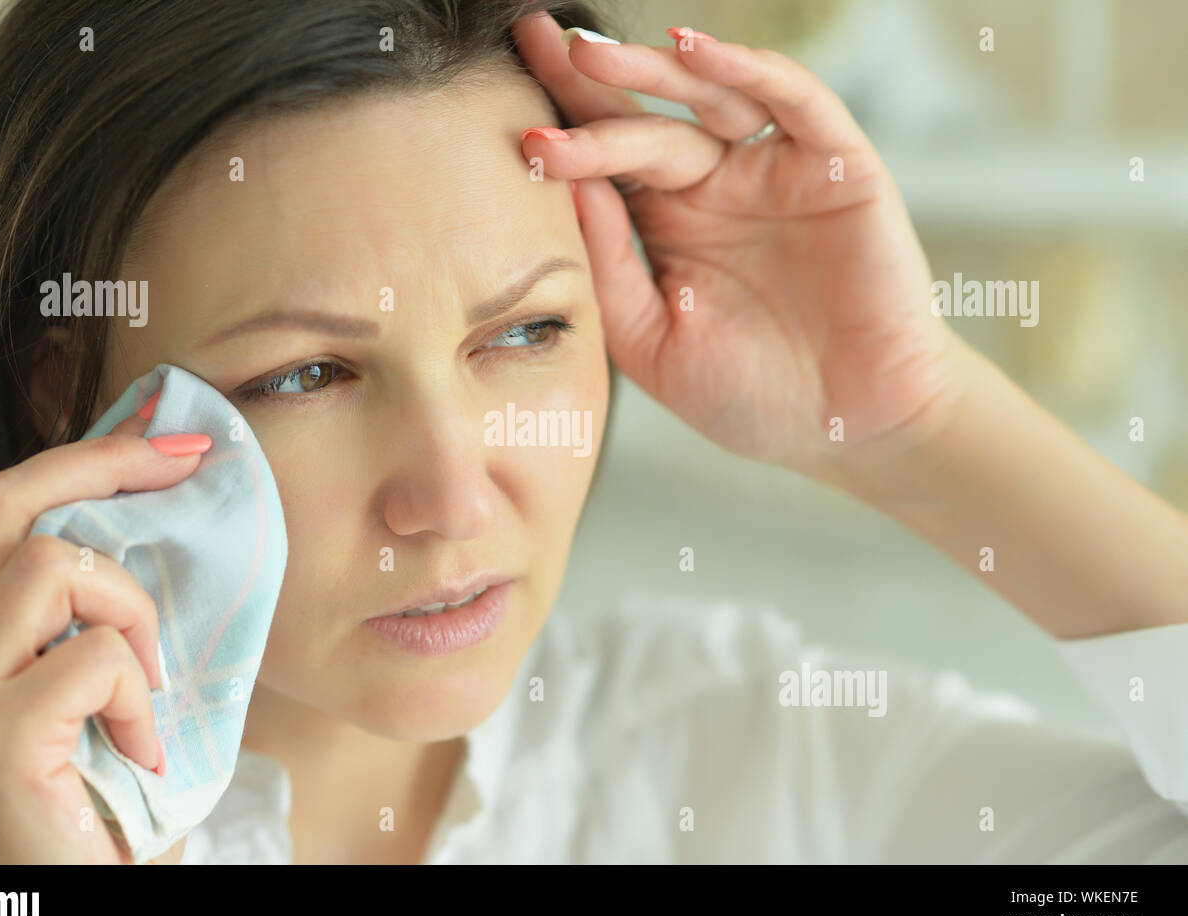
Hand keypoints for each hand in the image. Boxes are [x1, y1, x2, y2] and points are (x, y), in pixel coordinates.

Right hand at [0, 389, 206, 863]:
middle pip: (9, 501)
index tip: (168, 436)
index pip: (10, 504)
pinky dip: (140, 696)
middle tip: (187, 464)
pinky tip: (140, 746)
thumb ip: (107, 610)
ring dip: (133, 614)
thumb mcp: (106, 682)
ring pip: (57, 567)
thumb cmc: (105, 793)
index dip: (90, 454)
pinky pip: (95, 657)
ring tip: (147, 685)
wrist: (80, 898)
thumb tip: (170, 510)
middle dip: (109, 464)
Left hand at [512, 13, 966, 479]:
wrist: (853, 430)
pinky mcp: (835, 164)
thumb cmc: (755, 396)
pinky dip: (746, 69)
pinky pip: (791, 100)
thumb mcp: (653, 341)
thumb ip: (609, 268)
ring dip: (651, 70)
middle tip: (534, 41)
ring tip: (590, 52)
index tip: (506, 110)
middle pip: (644, 120)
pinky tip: (693, 49)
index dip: (562, 130)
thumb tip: (566, 189)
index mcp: (669, 227)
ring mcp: (773, 172)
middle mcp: (716, 189)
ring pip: (706, 98)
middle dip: (588, 84)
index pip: (607, 163)